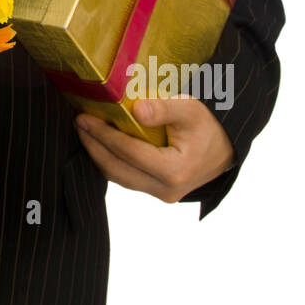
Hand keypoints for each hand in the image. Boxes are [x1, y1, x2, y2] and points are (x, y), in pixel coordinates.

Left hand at [74, 95, 235, 202]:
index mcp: (174, 172)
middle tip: (78, 123)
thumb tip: (137, 110)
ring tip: (85, 132)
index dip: (103, 135)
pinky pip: (127, 179)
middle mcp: (165, 190)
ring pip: (119, 178)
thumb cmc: (208, 126)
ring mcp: (161, 194)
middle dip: (94, 146)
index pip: (128, 152)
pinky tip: (101, 144)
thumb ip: (164, 109)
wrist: (226, 149)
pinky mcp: (157, 192)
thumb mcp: (191, 110)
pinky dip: (111, 162)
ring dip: (99, 155)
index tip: (84, 118)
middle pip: (118, 169)